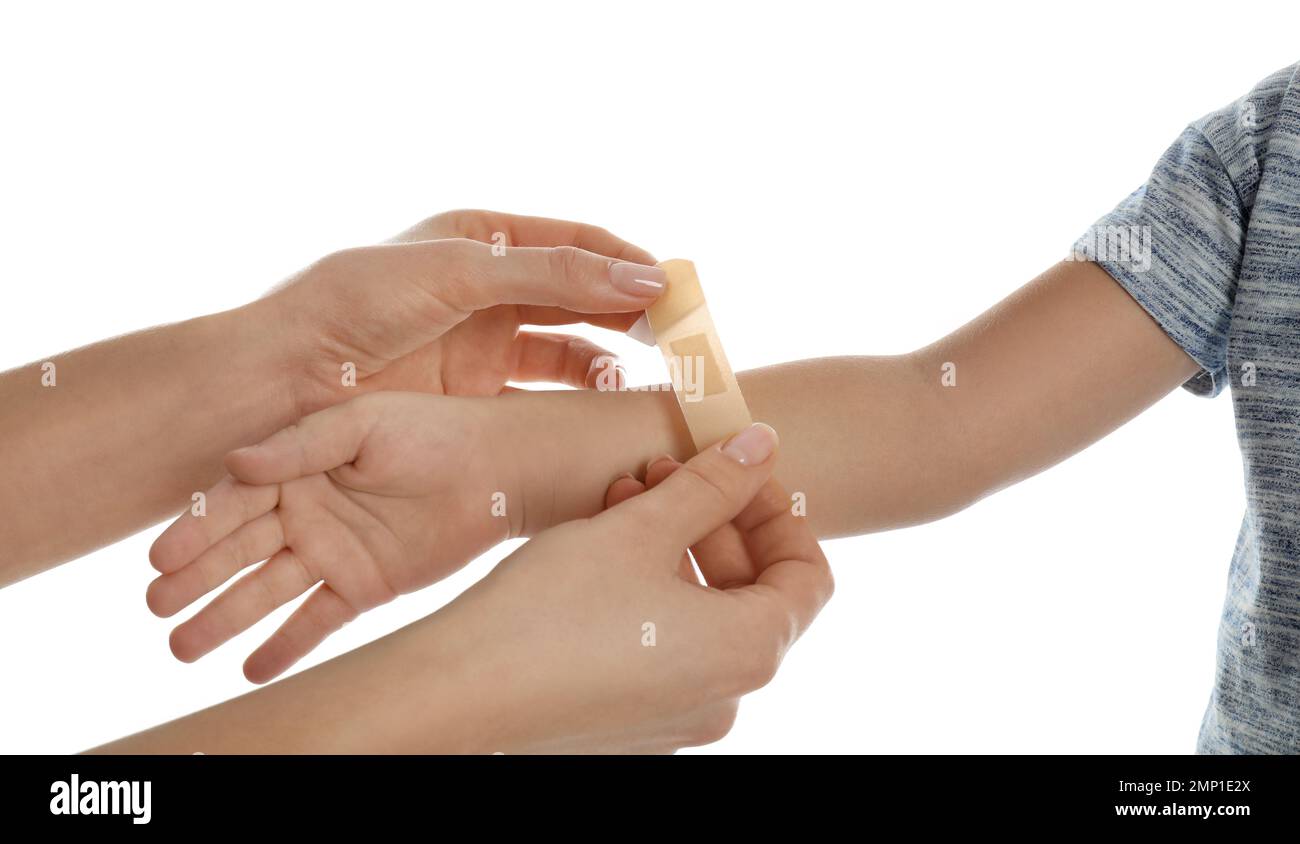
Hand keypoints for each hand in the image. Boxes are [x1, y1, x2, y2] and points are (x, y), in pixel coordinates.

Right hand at [148, 391, 526, 682]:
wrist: (495, 469)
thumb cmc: (430, 431)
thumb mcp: (362, 423)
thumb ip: (299, 445)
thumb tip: (232, 463)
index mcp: (297, 468)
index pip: (235, 502)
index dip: (197, 529)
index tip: (161, 558)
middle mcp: (306, 512)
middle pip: (241, 551)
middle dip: (197, 579)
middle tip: (157, 605)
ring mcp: (333, 552)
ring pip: (268, 591)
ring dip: (225, 618)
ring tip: (181, 647)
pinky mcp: (364, 586)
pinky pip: (317, 620)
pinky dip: (286, 646)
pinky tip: (251, 670)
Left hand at [262, 209, 663, 415]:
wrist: (281, 382)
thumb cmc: (357, 306)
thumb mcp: (461, 272)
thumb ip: (553, 272)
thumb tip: (646, 274)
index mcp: (480, 238)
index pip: (575, 242)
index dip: (627, 260)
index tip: (676, 286)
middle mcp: (487, 288)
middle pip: (580, 292)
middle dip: (631, 307)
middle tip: (679, 331)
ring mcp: (482, 342)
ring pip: (568, 343)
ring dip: (611, 353)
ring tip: (650, 370)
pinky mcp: (474, 395)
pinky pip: (542, 388)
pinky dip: (578, 392)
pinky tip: (603, 398)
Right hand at [437, 422, 833, 752]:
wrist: (454, 695)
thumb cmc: (551, 612)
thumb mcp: (640, 529)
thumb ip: (714, 485)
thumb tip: (765, 447)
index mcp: (748, 652)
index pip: (808, 575)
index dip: (777, 511)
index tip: (733, 469)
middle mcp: (725, 698)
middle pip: (752, 593)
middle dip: (712, 520)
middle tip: (661, 471)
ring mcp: (676, 719)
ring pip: (701, 615)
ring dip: (673, 549)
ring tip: (619, 501)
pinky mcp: (630, 725)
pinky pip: (663, 648)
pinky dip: (647, 594)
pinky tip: (597, 552)